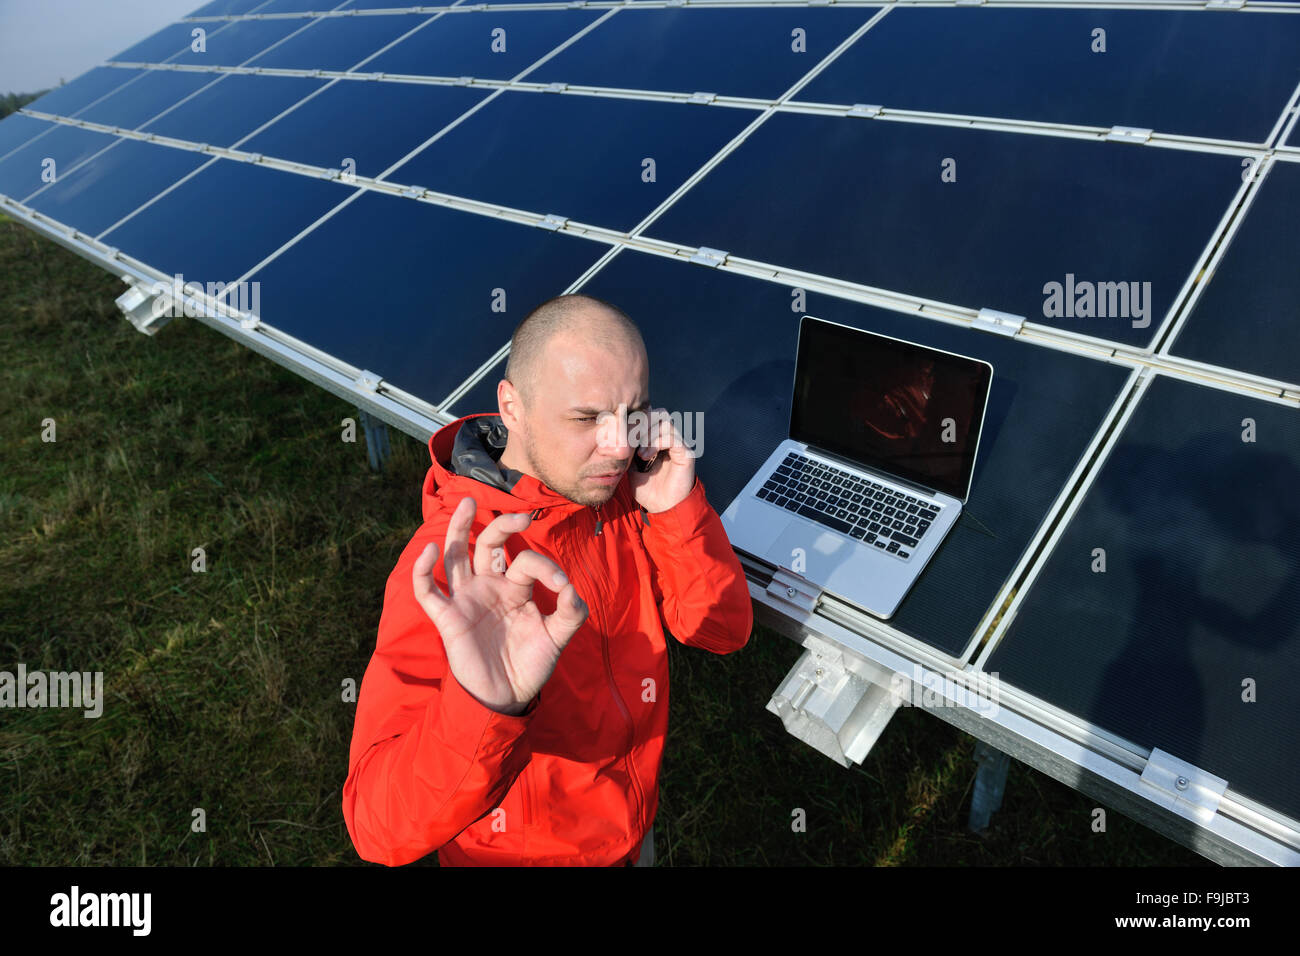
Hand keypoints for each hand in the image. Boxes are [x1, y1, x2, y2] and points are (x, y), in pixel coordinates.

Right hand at [411, 496, 587, 714]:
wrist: (507, 697)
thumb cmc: (530, 665)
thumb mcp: (557, 637)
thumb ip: (570, 612)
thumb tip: (570, 588)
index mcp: (515, 588)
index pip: (524, 561)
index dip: (544, 566)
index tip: (561, 584)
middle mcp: (489, 587)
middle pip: (487, 544)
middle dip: (501, 525)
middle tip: (520, 515)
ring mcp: (466, 600)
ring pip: (456, 556)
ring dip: (458, 528)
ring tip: (467, 503)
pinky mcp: (448, 618)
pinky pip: (428, 591)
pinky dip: (424, 570)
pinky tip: (431, 550)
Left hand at [630, 407, 695, 513]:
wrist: (662, 508)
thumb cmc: (647, 488)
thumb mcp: (629, 464)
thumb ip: (626, 447)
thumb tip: (612, 430)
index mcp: (658, 437)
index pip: (649, 414)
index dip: (634, 419)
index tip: (620, 432)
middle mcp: (670, 437)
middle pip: (658, 412)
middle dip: (641, 423)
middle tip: (630, 440)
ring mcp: (679, 443)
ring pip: (664, 420)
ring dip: (647, 434)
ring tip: (639, 453)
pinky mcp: (685, 453)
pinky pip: (673, 437)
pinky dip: (657, 442)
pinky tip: (646, 456)